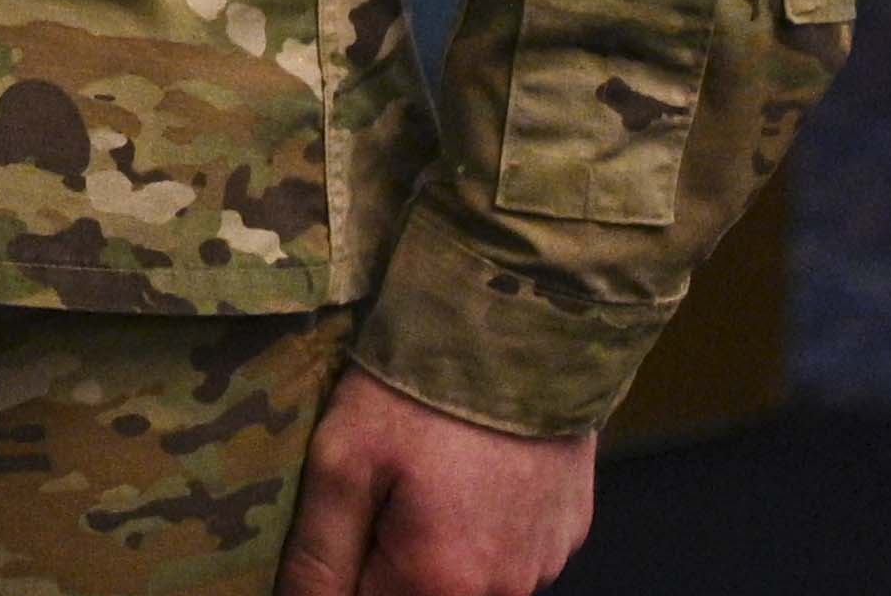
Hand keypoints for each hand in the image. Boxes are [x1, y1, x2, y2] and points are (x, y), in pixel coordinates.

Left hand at [282, 368, 593, 595]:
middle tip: (384, 490)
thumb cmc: (420, 389)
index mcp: (441, 584)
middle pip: (424, 595)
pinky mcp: (571, 528)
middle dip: (390, 559)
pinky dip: (487, 526)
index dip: (341, 576)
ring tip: (431, 472)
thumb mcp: (342, 461)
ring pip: (472, 579)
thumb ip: (319, 557)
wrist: (523, 322)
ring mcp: (545, 562)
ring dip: (442, 548)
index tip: (346, 519)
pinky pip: (516, 551)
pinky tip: (474, 470)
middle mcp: (503, 591)